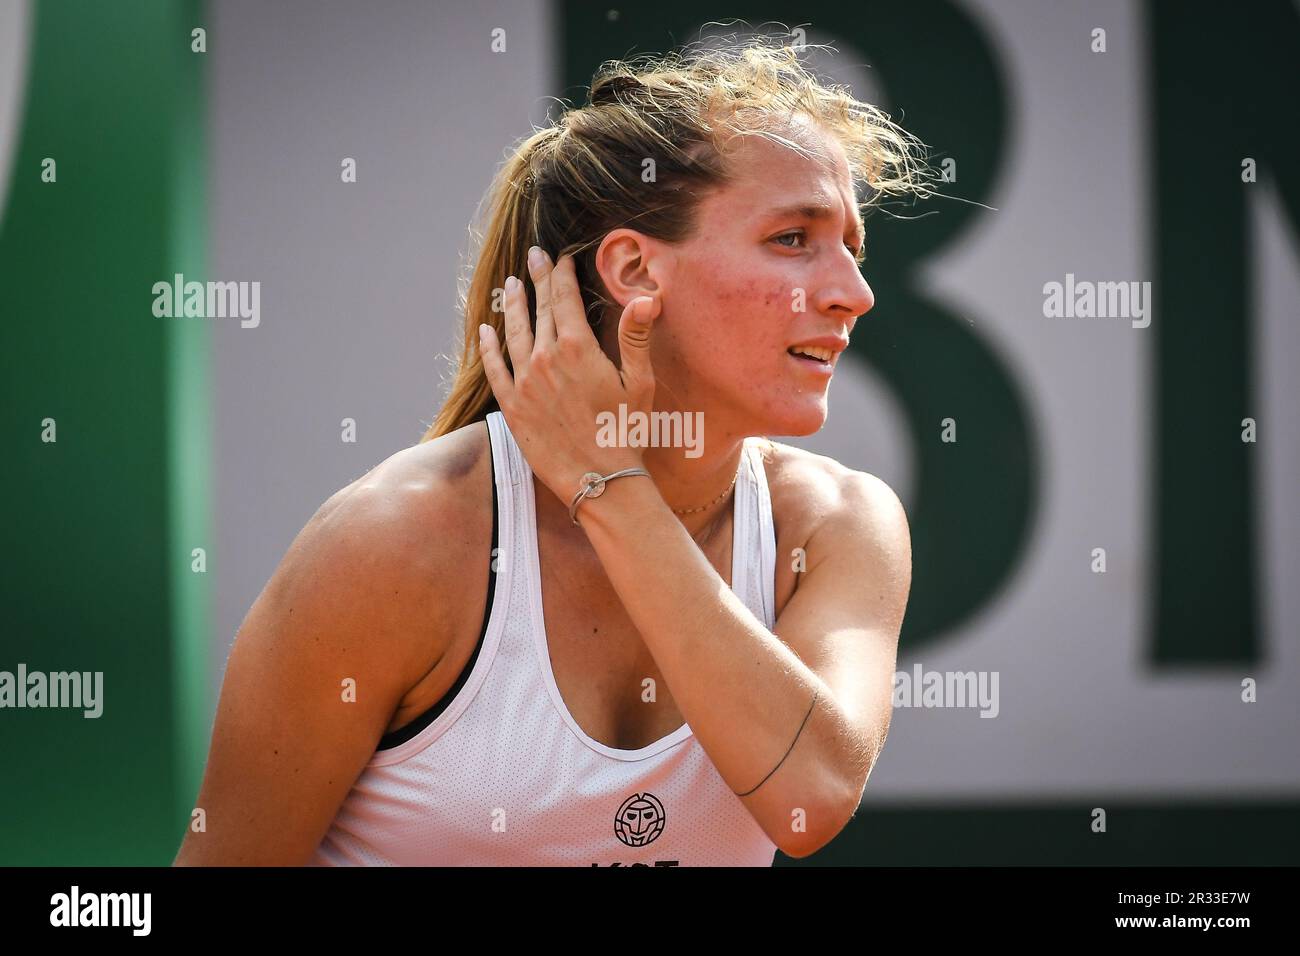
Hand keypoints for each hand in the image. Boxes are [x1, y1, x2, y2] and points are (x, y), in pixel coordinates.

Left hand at [478, 246, 660, 509]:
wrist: (600, 479)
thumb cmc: (626, 432)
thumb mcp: (639, 383)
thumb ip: (635, 337)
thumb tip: (646, 298)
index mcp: (578, 348)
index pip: (565, 298)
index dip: (561, 274)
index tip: (560, 258)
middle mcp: (546, 359)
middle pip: (539, 310)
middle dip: (538, 281)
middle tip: (534, 257)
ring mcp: (525, 382)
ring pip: (513, 332)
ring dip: (512, 305)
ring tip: (511, 285)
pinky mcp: (512, 406)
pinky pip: (494, 369)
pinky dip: (488, 347)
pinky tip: (485, 331)